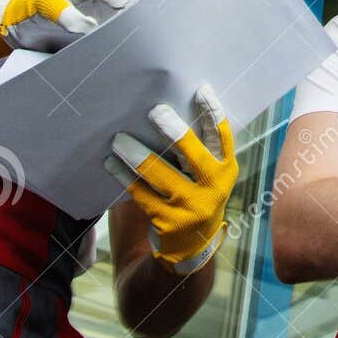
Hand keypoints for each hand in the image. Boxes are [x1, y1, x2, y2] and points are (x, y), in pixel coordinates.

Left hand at [106, 84, 237, 274]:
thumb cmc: (196, 195)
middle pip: (192, 153)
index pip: (222, 136)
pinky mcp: (168, 221)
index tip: (200, 90)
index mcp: (225, 169)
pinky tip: (111, 163)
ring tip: (118, 139)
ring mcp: (190, 206)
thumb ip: (198, 150)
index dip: (213, 112)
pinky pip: (141, 193)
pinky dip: (124, 176)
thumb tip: (169, 110)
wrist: (191, 248)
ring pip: (160, 174)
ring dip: (137, 154)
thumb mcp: (207, 175)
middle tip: (154, 111)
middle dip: (173, 130)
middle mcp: (213, 187)